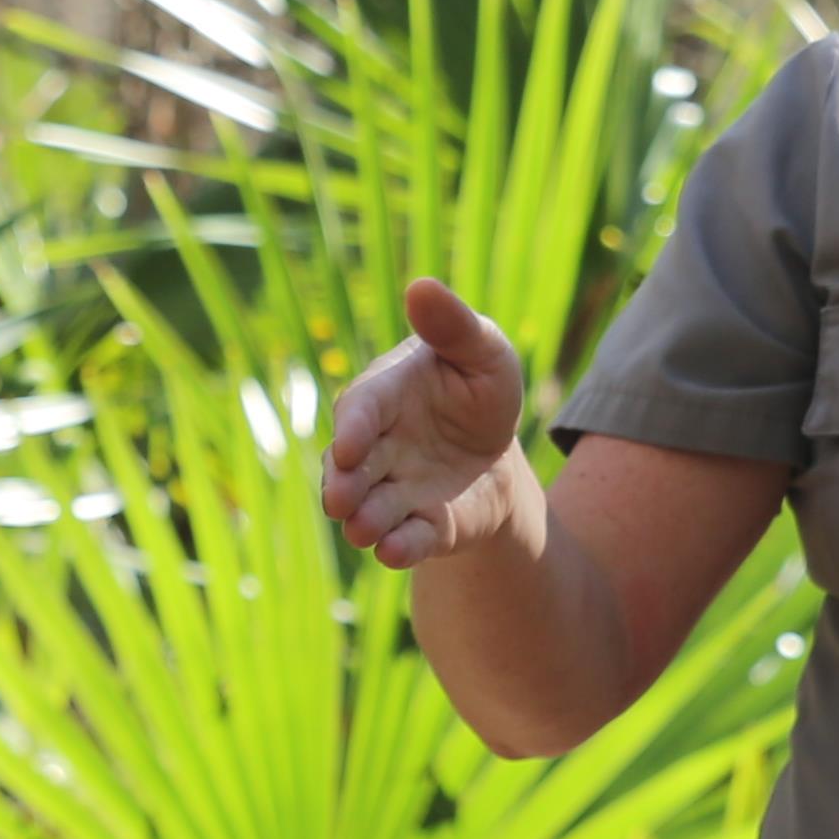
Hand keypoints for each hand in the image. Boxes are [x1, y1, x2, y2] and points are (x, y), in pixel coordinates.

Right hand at [319, 276, 537, 572]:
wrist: (499, 447)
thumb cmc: (478, 386)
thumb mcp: (483, 350)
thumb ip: (452, 326)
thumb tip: (421, 286)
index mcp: (385, 395)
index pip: (359, 410)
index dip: (351, 429)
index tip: (348, 448)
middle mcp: (378, 448)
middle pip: (351, 468)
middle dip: (342, 484)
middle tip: (339, 499)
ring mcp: (396, 490)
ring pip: (370, 508)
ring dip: (365, 521)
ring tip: (364, 531)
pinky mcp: (423, 525)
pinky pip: (407, 539)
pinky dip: (399, 547)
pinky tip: (394, 552)